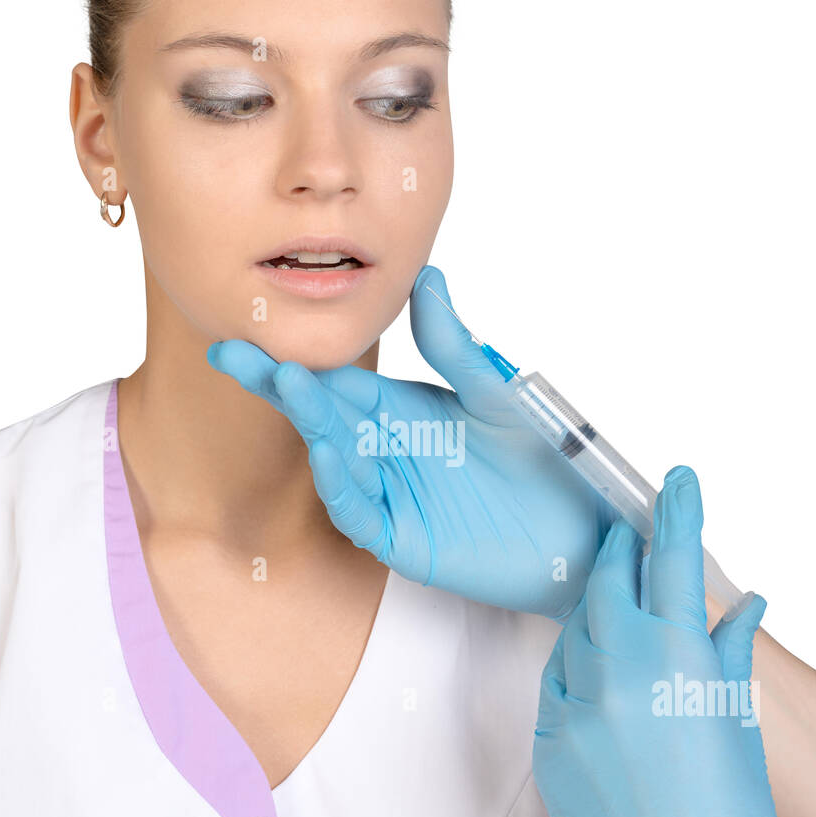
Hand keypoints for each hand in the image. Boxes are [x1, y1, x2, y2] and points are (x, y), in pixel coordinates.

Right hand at [206, 265, 615, 619]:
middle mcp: (385, 453)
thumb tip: (426, 276)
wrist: (583, 530)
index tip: (245, 332)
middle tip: (232, 352)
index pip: (334, 381)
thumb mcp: (496, 396)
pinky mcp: (403, 540)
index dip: (291, 359)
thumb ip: (454, 347)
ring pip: (335, 459)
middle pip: (320, 416)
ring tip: (289, 382)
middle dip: (278, 384)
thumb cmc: (543, 465)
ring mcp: (391, 497)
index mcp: (400, 413)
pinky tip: (330, 452)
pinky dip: (342, 486)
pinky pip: (360, 513)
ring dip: (310, 423)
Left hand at [532, 465, 794, 816]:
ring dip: (595, 616)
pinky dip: (576, 673)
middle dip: (620, 556)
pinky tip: (598, 682)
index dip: (675, 515)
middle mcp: (619, 673)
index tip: (674, 482)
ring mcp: (575, 708)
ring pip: (573, 633)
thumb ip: (728, 653)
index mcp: (678, 661)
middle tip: (630, 540)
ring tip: (618, 619)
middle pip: (607, 584)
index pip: (672, 563)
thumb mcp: (736, 723)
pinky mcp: (548, 743)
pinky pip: (554, 686)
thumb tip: (744, 605)